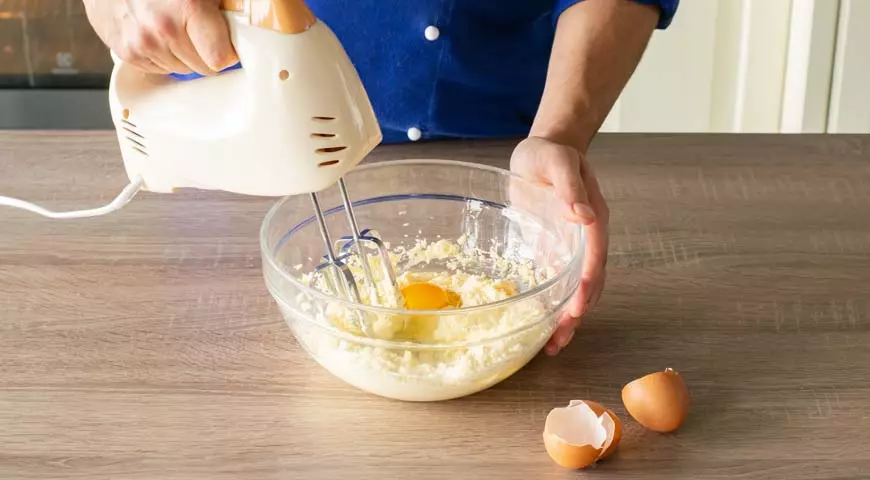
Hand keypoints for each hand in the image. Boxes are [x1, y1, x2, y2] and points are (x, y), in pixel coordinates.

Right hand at [83, 0, 236, 74]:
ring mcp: (143, 43)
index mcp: (188, 8)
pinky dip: (163, 56)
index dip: (227, 53)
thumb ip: (227, 5)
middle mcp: (164, 29)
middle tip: (199, 32)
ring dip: (183, 55)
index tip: (228, 46)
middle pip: (203, 67)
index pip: (220, 58)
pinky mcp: (127, 53)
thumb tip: (252, 21)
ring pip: (182, 70)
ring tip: (174, 28)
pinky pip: (160, 69)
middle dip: (206, 53)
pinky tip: (157, 34)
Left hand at [510, 136, 608, 355]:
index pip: (594, 255)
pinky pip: (560, 283)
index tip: (577, 308)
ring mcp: (573, 247)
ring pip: (578, 288)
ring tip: (555, 344)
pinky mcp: (556, 252)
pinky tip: (544, 326)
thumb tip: (583, 214)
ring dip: (569, 316)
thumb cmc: (549, 154)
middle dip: (579, 311)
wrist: (543, 151)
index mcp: (593, 216)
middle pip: (591, 280)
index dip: (588, 283)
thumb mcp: (557, 162)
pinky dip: (556, 306)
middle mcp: (588, 237)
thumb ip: (569, 186)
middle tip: (562, 337)